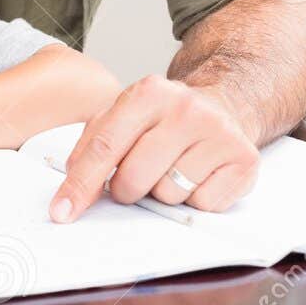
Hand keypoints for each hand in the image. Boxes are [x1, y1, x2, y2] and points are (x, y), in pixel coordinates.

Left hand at [49, 75, 258, 221]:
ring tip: (174, 166)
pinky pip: (202, 204)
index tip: (61, 211)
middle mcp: (185, 108)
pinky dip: (195, 198)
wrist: (222, 106)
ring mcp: (218, 132)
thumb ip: (93, 145)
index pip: (104, 147)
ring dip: (164, 191)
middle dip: (127, 188)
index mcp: (148, 92)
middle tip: (139, 174)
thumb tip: (70, 191)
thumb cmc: (164, 118)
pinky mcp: (243, 159)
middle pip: (134, 178)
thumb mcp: (125, 115)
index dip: (80, 184)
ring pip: (168, 194)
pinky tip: (199, 172)